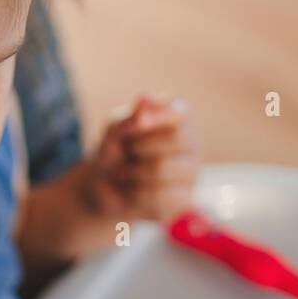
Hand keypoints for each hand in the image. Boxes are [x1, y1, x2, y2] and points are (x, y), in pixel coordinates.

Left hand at [79, 93, 200, 223]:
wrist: (105, 189)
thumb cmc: (115, 152)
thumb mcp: (113, 131)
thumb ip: (128, 117)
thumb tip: (144, 99)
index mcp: (179, 119)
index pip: (180, 111)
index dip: (159, 116)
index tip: (139, 122)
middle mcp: (191, 143)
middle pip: (174, 139)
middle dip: (139, 147)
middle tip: (126, 153)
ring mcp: (191, 173)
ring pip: (161, 168)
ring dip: (131, 172)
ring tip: (124, 173)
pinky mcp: (183, 199)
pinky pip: (156, 195)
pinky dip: (134, 194)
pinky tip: (132, 192)